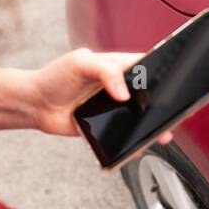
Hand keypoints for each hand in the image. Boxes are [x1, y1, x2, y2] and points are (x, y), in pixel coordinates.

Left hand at [29, 48, 172, 145]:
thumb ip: (105, 72)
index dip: (159, 71)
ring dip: (150, 126)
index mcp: (115, 66)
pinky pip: (123, 135)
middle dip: (160, 104)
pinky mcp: (105, 125)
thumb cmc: (54, 77)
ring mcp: (113, 107)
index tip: (172, 81)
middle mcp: (117, 87)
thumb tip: (124, 93)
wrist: (36, 104)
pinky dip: (131, 142)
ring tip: (161, 133)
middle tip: (171, 112)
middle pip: (146, 95)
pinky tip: (137, 145)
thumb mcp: (80, 63)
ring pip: (138, 117)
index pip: (144, 66)